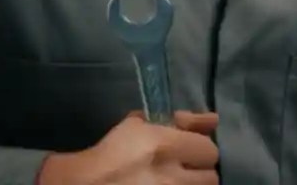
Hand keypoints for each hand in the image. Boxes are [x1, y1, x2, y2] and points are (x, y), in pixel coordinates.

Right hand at [37, 110, 218, 184]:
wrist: (84, 184)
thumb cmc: (110, 152)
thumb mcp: (137, 126)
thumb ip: (176, 120)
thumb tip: (212, 119)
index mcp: (165, 147)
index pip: (209, 149)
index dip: (201, 146)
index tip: (188, 145)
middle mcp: (172, 176)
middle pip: (211, 176)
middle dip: (201, 169)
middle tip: (186, 166)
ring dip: (193, 183)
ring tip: (177, 178)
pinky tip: (166, 184)